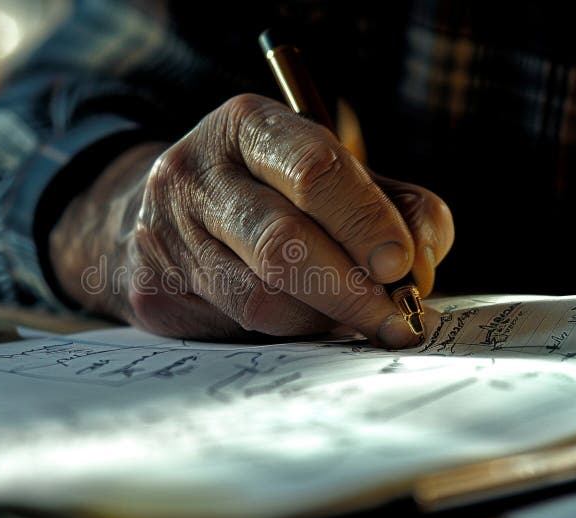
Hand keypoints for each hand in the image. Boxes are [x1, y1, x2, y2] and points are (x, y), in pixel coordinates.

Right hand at [50, 94, 453, 345]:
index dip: (366, 222)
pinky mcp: (155, 290)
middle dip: (351, 291)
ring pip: (261, 298)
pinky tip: (302, 319)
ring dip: (321, 317)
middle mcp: (194, 176)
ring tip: (348, 315)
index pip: (314, 170)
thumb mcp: (330, 171)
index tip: (403, 266)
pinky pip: (236, 328)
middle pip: (282, 243)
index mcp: (246, 126)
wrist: (168, 212)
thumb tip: (421, 266)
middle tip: (394, 319)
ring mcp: (164, 235)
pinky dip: (285, 332)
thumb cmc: (268, 189)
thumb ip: (391, 205)